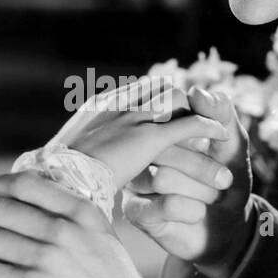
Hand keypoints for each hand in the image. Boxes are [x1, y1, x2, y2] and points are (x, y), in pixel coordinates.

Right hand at [46, 76, 228, 190]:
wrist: (56, 189)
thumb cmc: (60, 178)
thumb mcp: (76, 153)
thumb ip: (94, 140)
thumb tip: (103, 143)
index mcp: (100, 105)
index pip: (143, 88)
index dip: (164, 100)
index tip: (179, 113)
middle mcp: (117, 103)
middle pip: (163, 88)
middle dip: (184, 103)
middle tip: (200, 122)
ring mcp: (131, 118)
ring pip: (179, 104)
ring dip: (198, 116)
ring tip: (216, 133)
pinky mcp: (146, 138)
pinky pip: (189, 125)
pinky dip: (208, 126)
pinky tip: (221, 136)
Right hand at [122, 86, 254, 277]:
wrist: (229, 227)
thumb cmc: (227, 181)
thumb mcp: (233, 145)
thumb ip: (220, 114)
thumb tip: (196, 91)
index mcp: (162, 129)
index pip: (169, 115)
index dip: (199, 132)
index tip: (219, 146)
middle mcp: (141, 151)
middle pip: (161, 146)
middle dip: (203, 166)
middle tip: (226, 180)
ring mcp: (135, 181)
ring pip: (162, 177)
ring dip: (200, 190)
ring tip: (213, 198)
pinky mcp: (136, 211)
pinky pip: (164, 205)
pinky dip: (191, 209)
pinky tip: (198, 213)